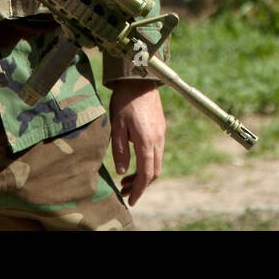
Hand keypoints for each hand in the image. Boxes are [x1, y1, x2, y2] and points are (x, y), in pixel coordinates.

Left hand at [109, 80, 164, 206]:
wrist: (140, 79)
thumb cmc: (125, 101)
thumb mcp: (117, 125)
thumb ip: (120, 149)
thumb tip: (123, 170)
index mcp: (147, 141)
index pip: (146, 173)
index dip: (139, 190)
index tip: (131, 200)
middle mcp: (158, 139)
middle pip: (154, 171)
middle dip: (141, 185)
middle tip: (125, 191)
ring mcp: (161, 133)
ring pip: (156, 162)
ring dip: (144, 173)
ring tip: (126, 178)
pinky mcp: (160, 128)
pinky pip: (157, 151)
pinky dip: (147, 162)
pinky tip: (135, 159)